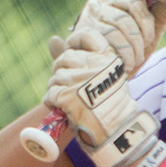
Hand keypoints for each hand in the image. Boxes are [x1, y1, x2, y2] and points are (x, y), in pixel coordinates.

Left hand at [44, 29, 142, 146]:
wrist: (114, 131)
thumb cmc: (107, 103)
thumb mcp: (98, 75)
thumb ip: (75, 55)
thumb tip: (52, 38)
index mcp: (107, 57)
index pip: (86, 35)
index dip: (75, 44)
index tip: (77, 58)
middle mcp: (95, 65)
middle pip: (65, 58)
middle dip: (64, 72)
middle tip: (76, 89)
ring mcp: (80, 80)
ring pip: (56, 77)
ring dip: (58, 89)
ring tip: (72, 101)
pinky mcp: (68, 96)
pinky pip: (51, 93)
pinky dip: (53, 103)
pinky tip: (64, 109)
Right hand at [72, 0, 165, 75]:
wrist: (101, 79)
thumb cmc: (127, 53)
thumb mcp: (148, 33)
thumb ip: (161, 13)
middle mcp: (103, 0)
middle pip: (135, 2)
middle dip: (147, 28)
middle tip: (145, 45)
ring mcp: (91, 14)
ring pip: (124, 22)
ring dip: (136, 47)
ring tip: (134, 60)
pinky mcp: (83, 31)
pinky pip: (113, 38)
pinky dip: (124, 55)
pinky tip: (123, 64)